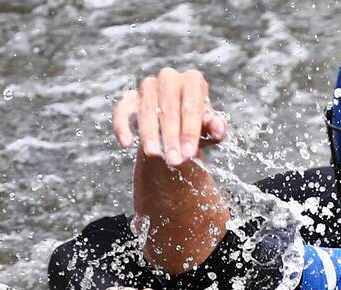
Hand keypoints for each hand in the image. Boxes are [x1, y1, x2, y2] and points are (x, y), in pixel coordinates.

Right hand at [113, 68, 227, 166]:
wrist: (176, 131)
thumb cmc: (196, 127)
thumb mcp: (209, 130)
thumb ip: (215, 129)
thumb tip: (218, 127)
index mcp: (193, 81)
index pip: (191, 105)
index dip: (190, 131)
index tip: (189, 153)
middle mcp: (169, 78)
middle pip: (168, 107)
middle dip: (171, 136)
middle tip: (173, 160)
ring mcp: (148, 86)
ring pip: (146, 109)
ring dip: (150, 133)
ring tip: (155, 155)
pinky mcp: (130, 98)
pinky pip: (122, 109)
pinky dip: (122, 126)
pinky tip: (126, 143)